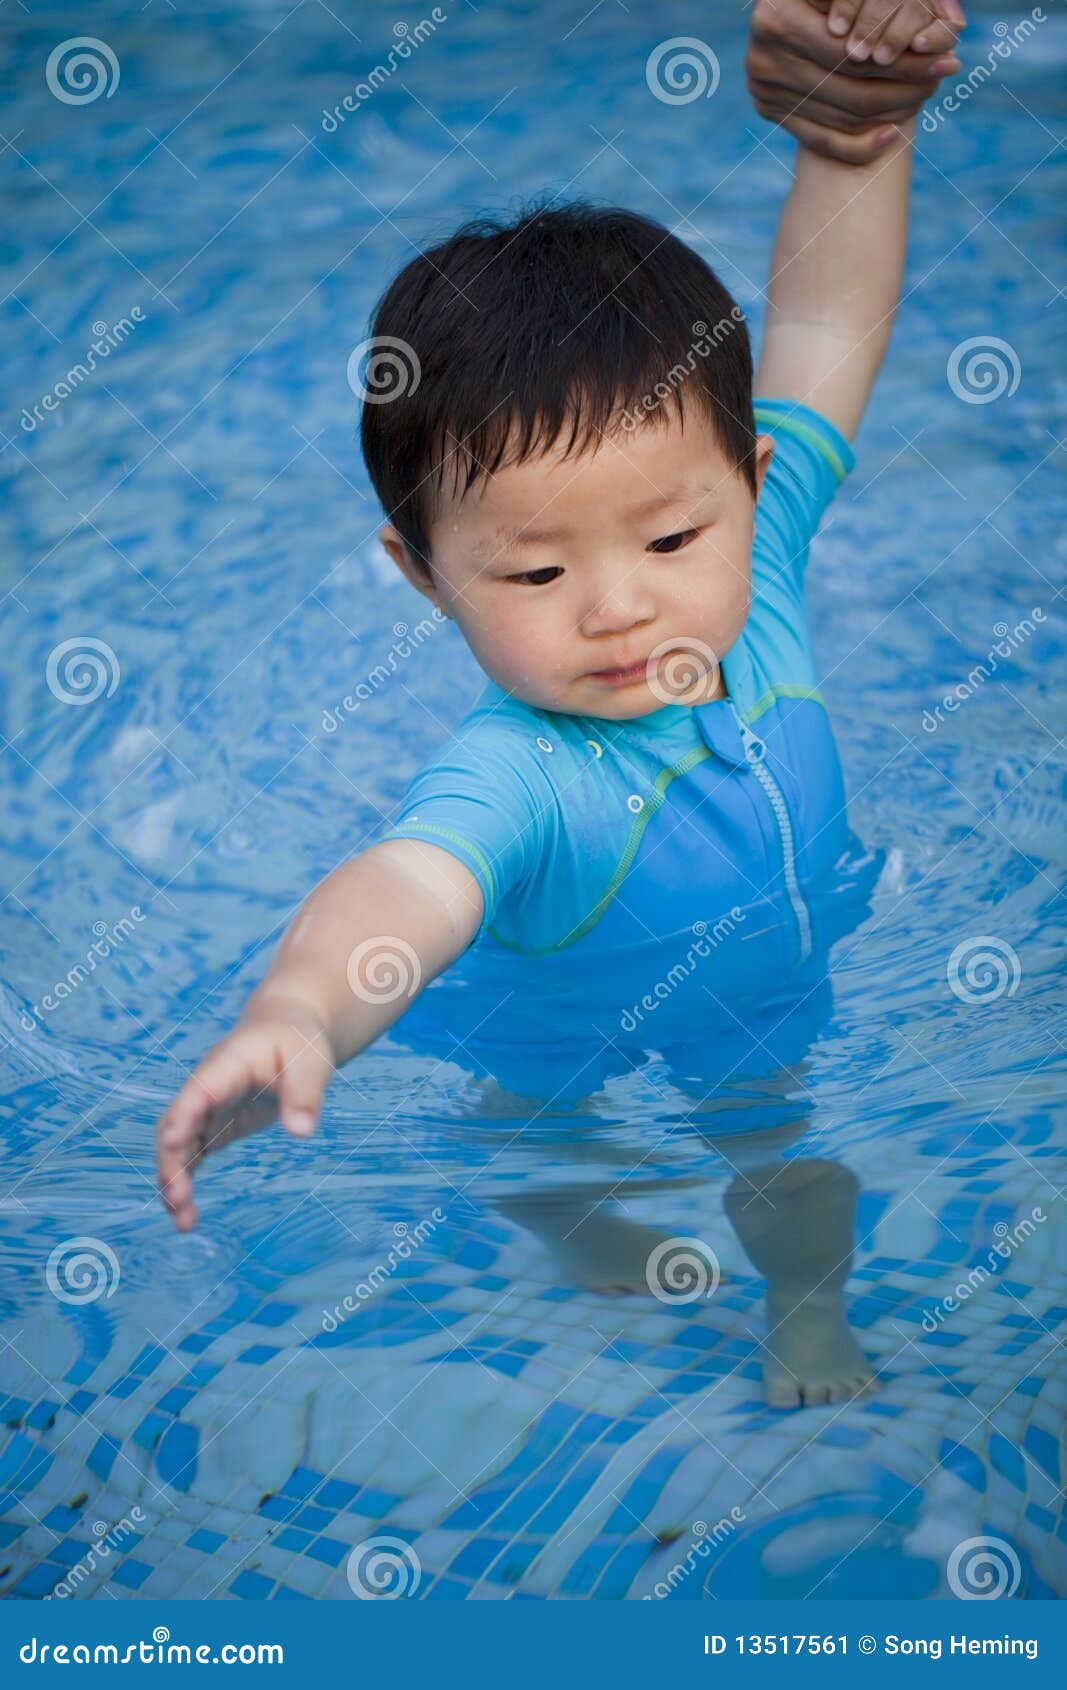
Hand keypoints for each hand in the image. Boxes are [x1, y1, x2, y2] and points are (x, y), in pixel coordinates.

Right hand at [155, 1000, 333, 1231]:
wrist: (287, 1028)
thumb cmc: (298, 1041)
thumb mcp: (311, 1063)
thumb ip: (306, 1095)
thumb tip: (302, 1132)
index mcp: (226, 1065)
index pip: (199, 1092)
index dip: (183, 1115)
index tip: (174, 1142)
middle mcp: (206, 1087)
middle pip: (176, 1125)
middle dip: (172, 1163)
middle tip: (179, 1203)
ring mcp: (206, 1107)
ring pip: (178, 1145)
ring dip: (175, 1180)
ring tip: (183, 1223)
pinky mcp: (215, 1124)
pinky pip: (193, 1153)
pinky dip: (187, 1178)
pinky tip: (187, 1212)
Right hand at [747, 0, 963, 163]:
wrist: (794, 4)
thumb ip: (871, 7)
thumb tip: (945, 29)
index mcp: (778, 16)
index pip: (856, 52)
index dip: (905, 59)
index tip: (946, 56)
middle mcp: (763, 55)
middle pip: (851, 85)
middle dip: (905, 84)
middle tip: (942, 76)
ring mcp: (764, 87)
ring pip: (842, 115)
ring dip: (892, 111)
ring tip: (924, 96)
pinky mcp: (769, 110)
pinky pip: (821, 141)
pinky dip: (860, 146)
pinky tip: (892, 134)